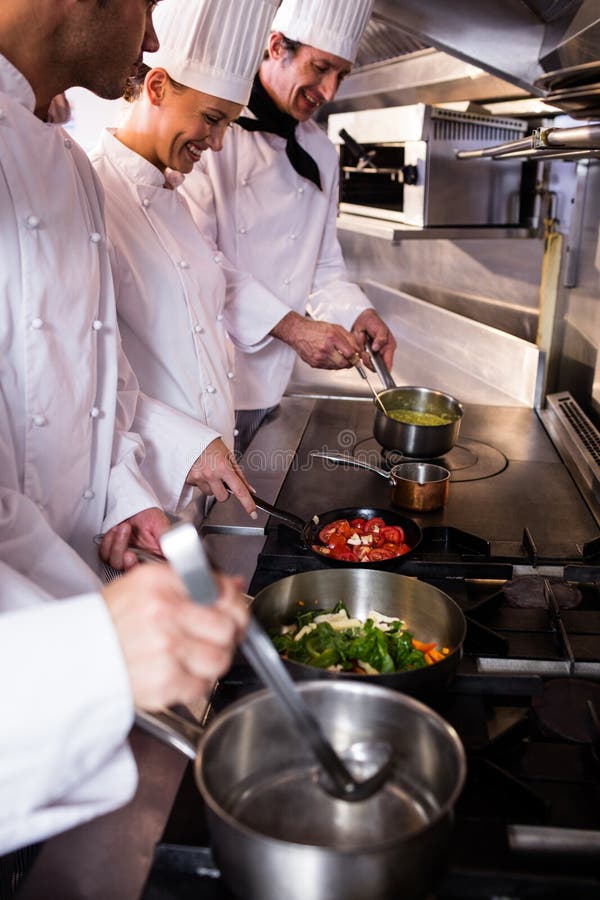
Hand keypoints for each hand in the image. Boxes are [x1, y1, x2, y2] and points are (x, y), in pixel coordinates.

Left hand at [99, 507, 169, 570]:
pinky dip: (108, 542)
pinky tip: (115, 531)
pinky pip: (105, 554)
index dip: (137, 568)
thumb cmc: (151, 516)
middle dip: (125, 558)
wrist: (136, 506)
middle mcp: (140, 561)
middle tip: (127, 549)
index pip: (147, 572)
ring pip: (116, 563)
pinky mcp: (113, 552)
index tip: (133, 557)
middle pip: (128, 571)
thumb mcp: (162, 526)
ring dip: (117, 544)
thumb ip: (167, 542)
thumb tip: (171, 554)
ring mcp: (126, 557)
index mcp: (155, 559)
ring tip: (124, 527)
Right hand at [103, 564, 248, 709]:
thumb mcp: (145, 586)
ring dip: (213, 660)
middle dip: (227, 635)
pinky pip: (202, 685)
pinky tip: (177, 672)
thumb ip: (192, 582)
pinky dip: (195, 683)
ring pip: (221, 659)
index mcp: (159, 582)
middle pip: (228, 627)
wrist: (76, 657)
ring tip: (193, 656)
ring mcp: (165, 648)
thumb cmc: (111, 622)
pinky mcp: (164, 681)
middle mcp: (163, 612)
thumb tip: (233, 585)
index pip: (220, 589)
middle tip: (215, 637)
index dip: (234, 603)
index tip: (232, 610)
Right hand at [186, 438, 256, 518]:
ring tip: (209, 472)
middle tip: (222, 480)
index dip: (247, 503)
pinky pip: (199, 488)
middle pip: (223, 497)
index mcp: (223, 467)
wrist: (190, 438)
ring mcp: (199, 478)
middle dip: (224, 492)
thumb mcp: (229, 457)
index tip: (252, 512)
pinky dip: (201, 482)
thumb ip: (239, 475)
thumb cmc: (210, 445)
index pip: (239, 490)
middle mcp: (211, 474)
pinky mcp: (189, 480)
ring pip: (210, 494)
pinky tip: (200, 471)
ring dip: (212, 487)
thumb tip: (249, 489)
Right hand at [271, 312, 364, 368]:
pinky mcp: (314, 363)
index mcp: (332, 337)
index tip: (357, 356)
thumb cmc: (315, 329)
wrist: (298, 332)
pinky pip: (329, 368)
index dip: (356, 356)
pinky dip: (333, 364)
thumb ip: (349, 338)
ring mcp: (319, 357)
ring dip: (342, 364)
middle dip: (350, 363)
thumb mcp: (335, 328)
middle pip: (344, 363)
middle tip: (352, 360)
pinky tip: (331, 357)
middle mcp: (325, 348)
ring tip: (340, 356)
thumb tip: (358, 349)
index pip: (350, 353)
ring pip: (337, 367)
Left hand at [351, 308, 395, 370]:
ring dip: (364, 356)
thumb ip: (380, 338)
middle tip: (366, 350)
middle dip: (370, 360)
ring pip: (369, 363)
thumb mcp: (380, 328)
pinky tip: (361, 346)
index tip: (380, 370)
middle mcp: (382, 352)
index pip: (388, 361)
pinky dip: (360, 354)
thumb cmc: (373, 322)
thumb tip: (377, 347)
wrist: (362, 319)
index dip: (384, 367)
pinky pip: (362, 359)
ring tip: (364, 344)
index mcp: (389, 346)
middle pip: (377, 365)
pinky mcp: (366, 354)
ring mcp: (374, 354)